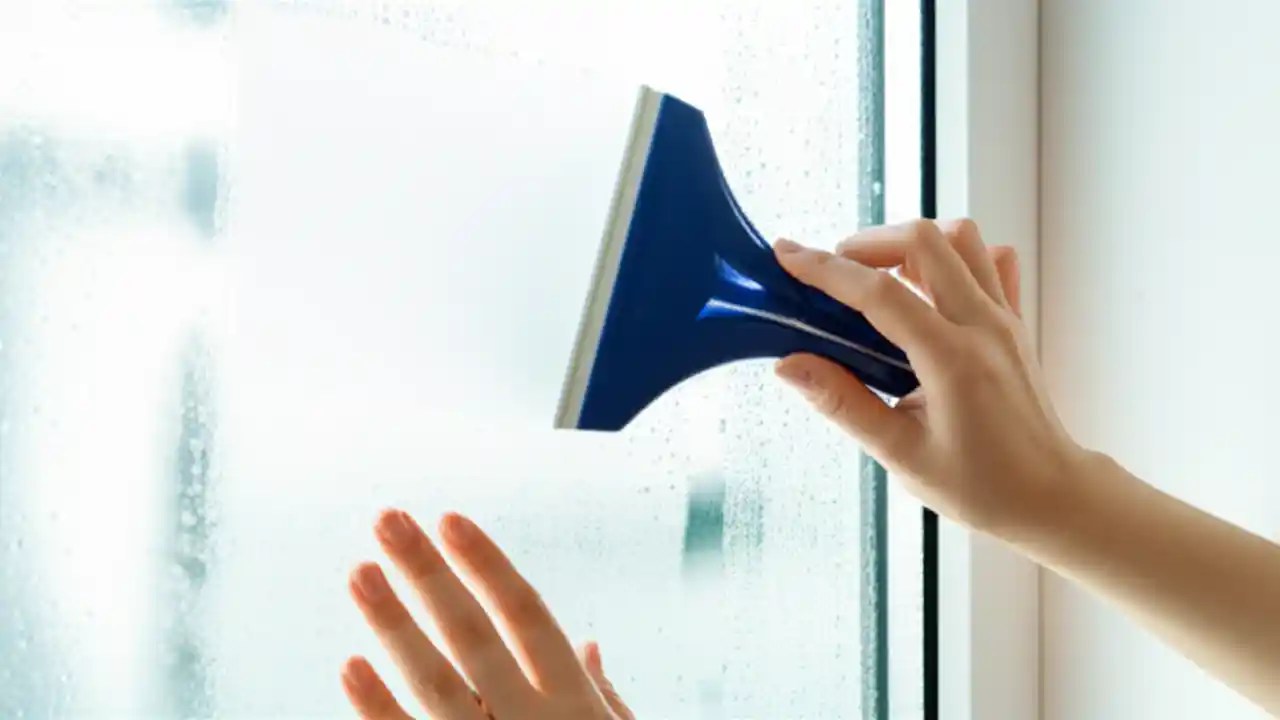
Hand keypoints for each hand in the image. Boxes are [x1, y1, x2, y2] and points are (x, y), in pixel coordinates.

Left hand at [342, 510, 633, 719]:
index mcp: (574, 701)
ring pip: (434, 682)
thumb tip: (589, 645)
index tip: (449, 518)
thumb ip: (602, 695)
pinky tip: (349, 666)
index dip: (487, 564)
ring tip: (358, 573)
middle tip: (386, 519)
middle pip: (471, 634)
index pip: (526, 614)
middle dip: (427, 574)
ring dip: (392, 625)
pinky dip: (377, 710)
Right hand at [773, 220, 1085, 536]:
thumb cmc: (981, 485)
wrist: (1050, 495)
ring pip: (960, 238)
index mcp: (952, 359)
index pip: (880, 293)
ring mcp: (1004, 317)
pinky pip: (989, 260)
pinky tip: (927, 286)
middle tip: (834, 272)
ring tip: (876, 275)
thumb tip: (789, 365)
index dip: (827, 269)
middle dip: (867, 243)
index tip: (787, 255)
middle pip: (924, 240)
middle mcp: (983, 325)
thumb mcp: (900, 454)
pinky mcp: (1014, 320)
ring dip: (910, 242)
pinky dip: (954, 256)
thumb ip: (842, 403)